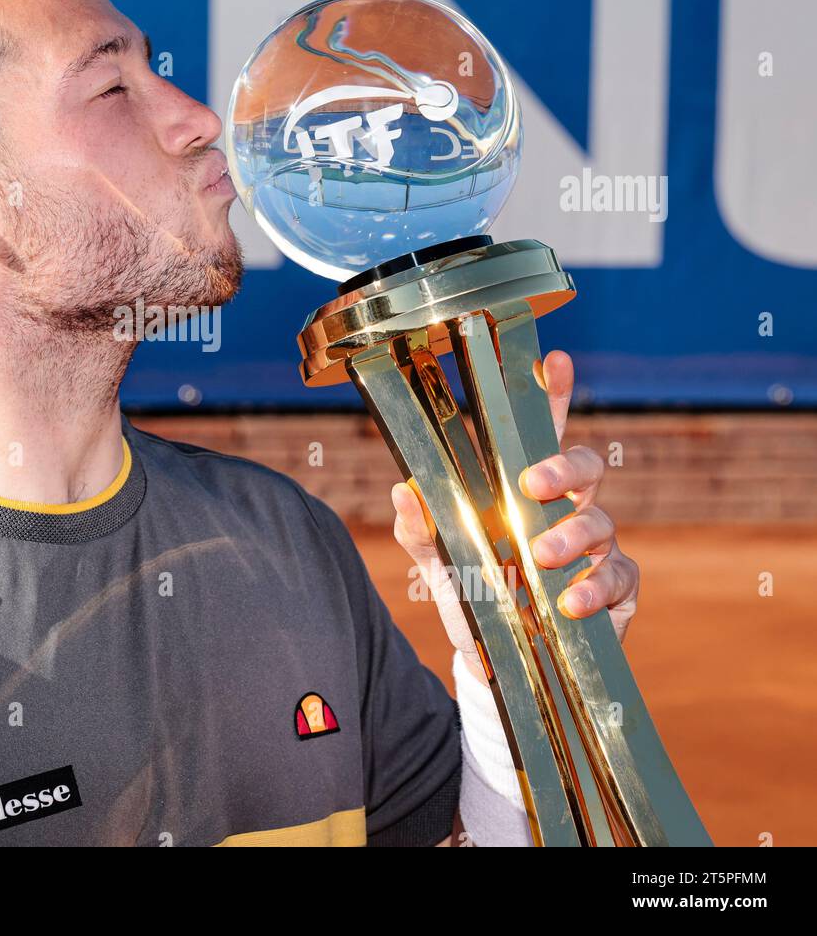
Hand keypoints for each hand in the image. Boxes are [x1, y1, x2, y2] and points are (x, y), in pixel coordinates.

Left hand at [390, 349, 639, 677]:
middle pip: (585, 466)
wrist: (493, 661)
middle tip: (532, 484)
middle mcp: (567, 507)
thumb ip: (418, 527)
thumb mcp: (436, 558)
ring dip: (570, 537)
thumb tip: (402, 491)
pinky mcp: (617, 587)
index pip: (543, 432)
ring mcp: (597, 546)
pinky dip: (594, 586)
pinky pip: (619, 575)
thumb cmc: (470, 590)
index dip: (554, 393)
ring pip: (601, 520)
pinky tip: (570, 602)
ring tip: (540, 558)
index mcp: (525, 488)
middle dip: (562, 468)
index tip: (554, 361)